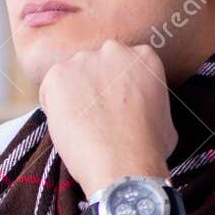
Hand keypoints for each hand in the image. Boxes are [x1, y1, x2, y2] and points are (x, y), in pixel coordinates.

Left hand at [38, 40, 177, 192]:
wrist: (123, 163)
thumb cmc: (148, 148)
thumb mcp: (165, 118)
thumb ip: (150, 102)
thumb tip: (145, 112)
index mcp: (143, 57)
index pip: (121, 65)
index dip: (115, 87)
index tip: (113, 106)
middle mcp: (113, 51)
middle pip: (95, 66)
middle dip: (93, 86)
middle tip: (95, 115)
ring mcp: (83, 61)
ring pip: (71, 76)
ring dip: (72, 96)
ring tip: (81, 125)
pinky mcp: (58, 75)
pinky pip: (49, 89)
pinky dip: (53, 106)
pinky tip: (68, 125)